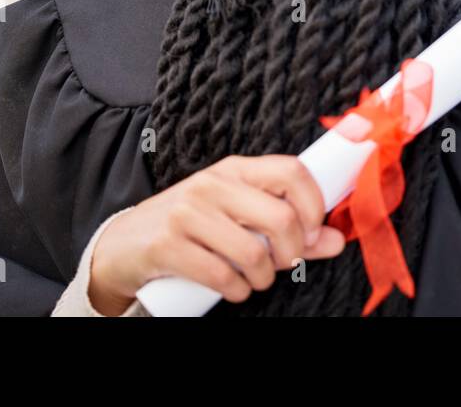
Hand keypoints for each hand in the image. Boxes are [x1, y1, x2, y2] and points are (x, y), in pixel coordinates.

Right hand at [87, 154, 346, 314]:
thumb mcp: (238, 216)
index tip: (313, 233)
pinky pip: (222, 275)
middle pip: (280, 217)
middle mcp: (212, 185)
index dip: (314, 205)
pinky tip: (234, 289)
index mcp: (235, 170)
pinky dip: (237, 290)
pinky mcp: (168, 245)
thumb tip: (336, 240)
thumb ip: (289, 227)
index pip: (292, 172)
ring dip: (264, 278)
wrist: (123, 244)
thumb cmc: (191, 227)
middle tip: (284, 264)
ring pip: (254, 252)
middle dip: (293, 252)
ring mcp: (188, 213)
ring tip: (256, 280)